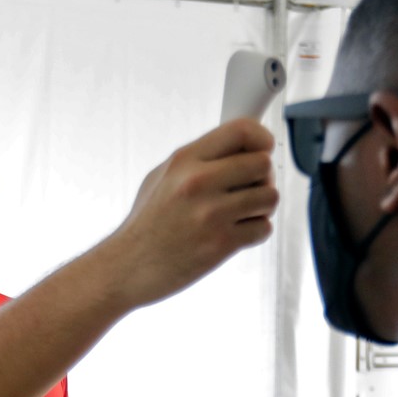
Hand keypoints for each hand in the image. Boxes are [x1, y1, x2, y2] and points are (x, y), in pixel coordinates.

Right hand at [106, 118, 278, 305]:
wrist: (127, 266)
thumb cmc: (146, 223)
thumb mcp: (162, 176)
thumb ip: (198, 159)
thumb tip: (237, 147)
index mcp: (185, 160)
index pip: (241, 131)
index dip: (261, 138)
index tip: (263, 149)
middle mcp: (199, 182)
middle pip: (263, 163)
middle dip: (263, 176)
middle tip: (250, 188)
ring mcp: (211, 214)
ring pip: (270, 196)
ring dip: (262, 206)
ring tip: (243, 213)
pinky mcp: (221, 243)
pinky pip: (263, 228)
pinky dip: (256, 231)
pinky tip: (236, 233)